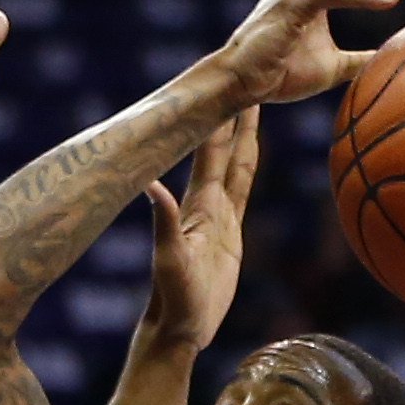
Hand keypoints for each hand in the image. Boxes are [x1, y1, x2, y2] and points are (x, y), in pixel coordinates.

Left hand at [139, 109, 257, 350]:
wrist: (180, 327)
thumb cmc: (173, 298)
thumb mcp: (170, 260)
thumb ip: (163, 222)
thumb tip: (150, 186)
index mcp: (197, 204)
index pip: (211, 152)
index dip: (221, 119)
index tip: (231, 85)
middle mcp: (206, 203)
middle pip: (226, 150)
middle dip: (236, 115)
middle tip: (248, 78)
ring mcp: (218, 216)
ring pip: (237, 166)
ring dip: (243, 136)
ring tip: (254, 104)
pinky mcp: (229, 233)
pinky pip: (243, 192)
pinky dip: (248, 169)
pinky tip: (249, 154)